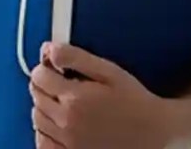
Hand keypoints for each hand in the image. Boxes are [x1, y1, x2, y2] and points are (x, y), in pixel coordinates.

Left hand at [29, 42, 177, 148]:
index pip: (39, 76)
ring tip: (64, 103)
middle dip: (44, 85)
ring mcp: (67, 142)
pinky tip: (60, 124)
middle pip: (35, 96)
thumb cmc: (135, 102)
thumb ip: (75, 57)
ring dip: (44, 106)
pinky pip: (42, 142)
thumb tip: (48, 49)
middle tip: (62, 83)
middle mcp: (66, 122)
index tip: (55, 68)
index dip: (45, 67)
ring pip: (36, 118)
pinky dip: (45, 131)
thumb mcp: (108, 71)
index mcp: (74, 98)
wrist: (155, 133)